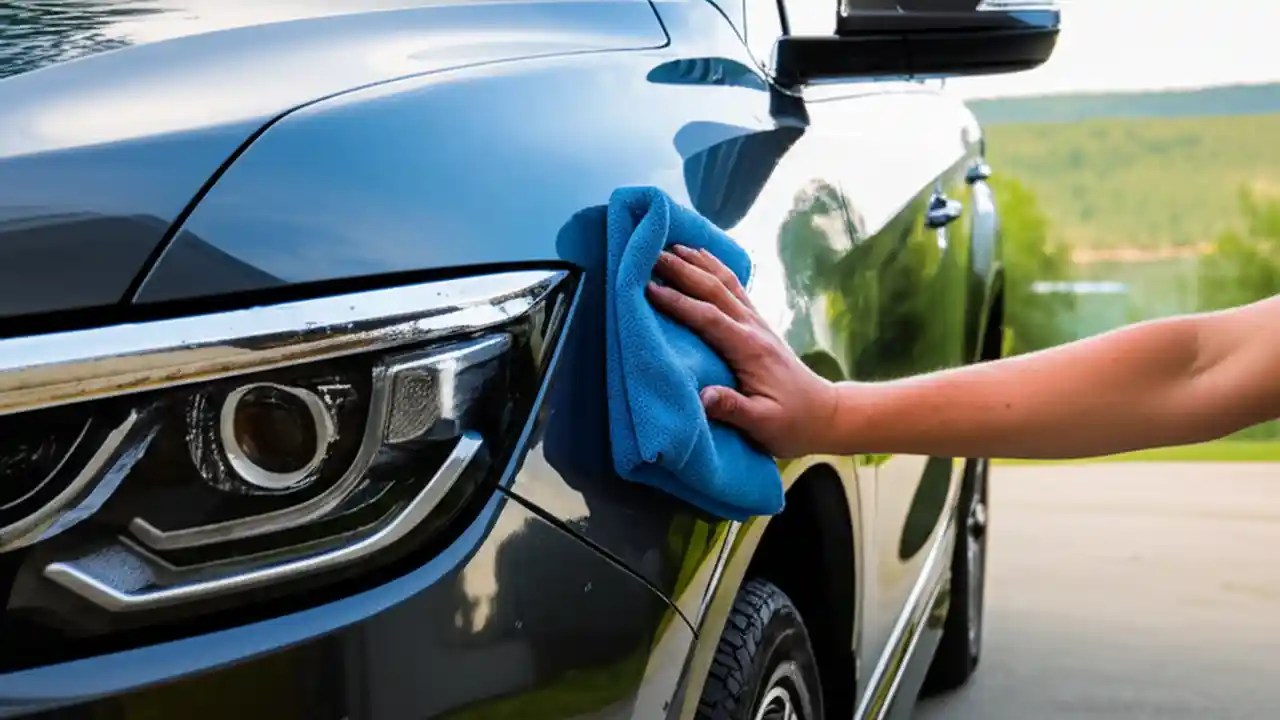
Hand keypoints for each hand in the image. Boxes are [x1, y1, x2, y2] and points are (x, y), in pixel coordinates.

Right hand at [647, 245, 839, 458]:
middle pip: (715, 290)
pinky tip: (702, 257)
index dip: (679, 302)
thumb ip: (734, 409)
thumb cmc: (792, 423)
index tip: (649, 288)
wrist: (825, 414)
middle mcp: (754, 329)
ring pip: (726, 283)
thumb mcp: (764, 424)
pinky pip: (735, 288)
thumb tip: (703, 397)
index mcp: (750, 350)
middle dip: (683, 271)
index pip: (709, 318)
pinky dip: (716, 268)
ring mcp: (757, 324)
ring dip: (698, 262)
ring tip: (672, 245)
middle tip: (652, 254)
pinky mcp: (758, 325)